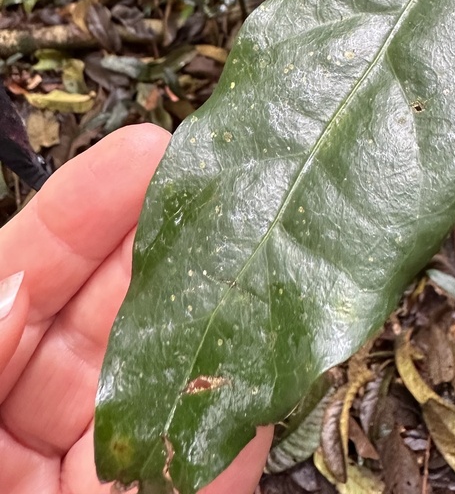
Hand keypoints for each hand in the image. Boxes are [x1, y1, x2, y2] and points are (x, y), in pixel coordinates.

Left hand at [0, 124, 271, 492]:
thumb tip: (22, 279)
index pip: (33, 276)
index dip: (83, 211)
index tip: (142, 152)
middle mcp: (35, 423)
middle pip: (113, 313)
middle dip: (166, 242)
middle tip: (222, 181)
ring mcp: (101, 474)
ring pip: (171, 381)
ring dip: (219, 311)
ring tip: (264, 241)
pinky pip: (209, 476)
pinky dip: (240, 421)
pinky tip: (271, 352)